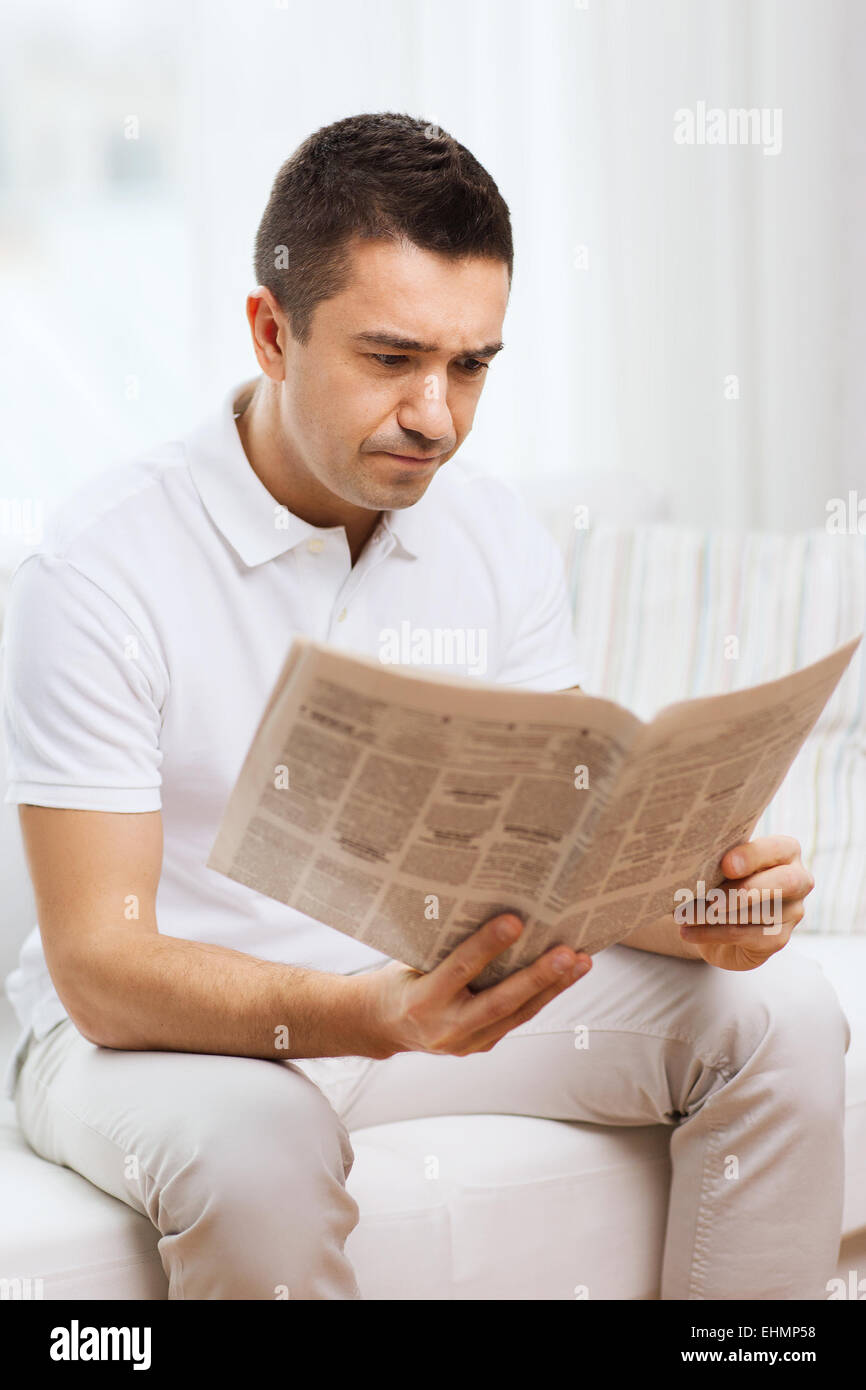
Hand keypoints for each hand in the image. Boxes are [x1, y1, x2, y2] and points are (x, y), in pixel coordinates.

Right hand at [362, 913, 591, 1057]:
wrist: (381, 1025)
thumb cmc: (399, 978)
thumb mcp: (411, 959)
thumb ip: (445, 944)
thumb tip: (490, 908)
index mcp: (423, 1000)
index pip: (461, 968)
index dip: (488, 945)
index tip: (515, 921)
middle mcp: (447, 1027)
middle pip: (501, 1001)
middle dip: (538, 977)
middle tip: (568, 952)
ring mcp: (467, 1042)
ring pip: (519, 1014)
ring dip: (554, 988)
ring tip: (581, 962)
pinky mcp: (482, 1045)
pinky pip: (517, 1018)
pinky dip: (543, 996)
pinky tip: (565, 976)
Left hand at [679, 834, 814, 970]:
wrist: (716, 922)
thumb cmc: (721, 881)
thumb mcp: (721, 866)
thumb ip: (719, 860)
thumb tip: (694, 862)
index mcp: (785, 852)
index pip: (778, 849)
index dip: (753, 856)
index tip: (725, 865)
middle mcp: (798, 880)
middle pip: (785, 883)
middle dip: (746, 890)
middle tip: (711, 896)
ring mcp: (792, 912)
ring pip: (759, 913)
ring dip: (716, 915)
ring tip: (683, 914)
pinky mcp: (778, 939)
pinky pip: (745, 935)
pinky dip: (711, 933)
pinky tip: (687, 932)